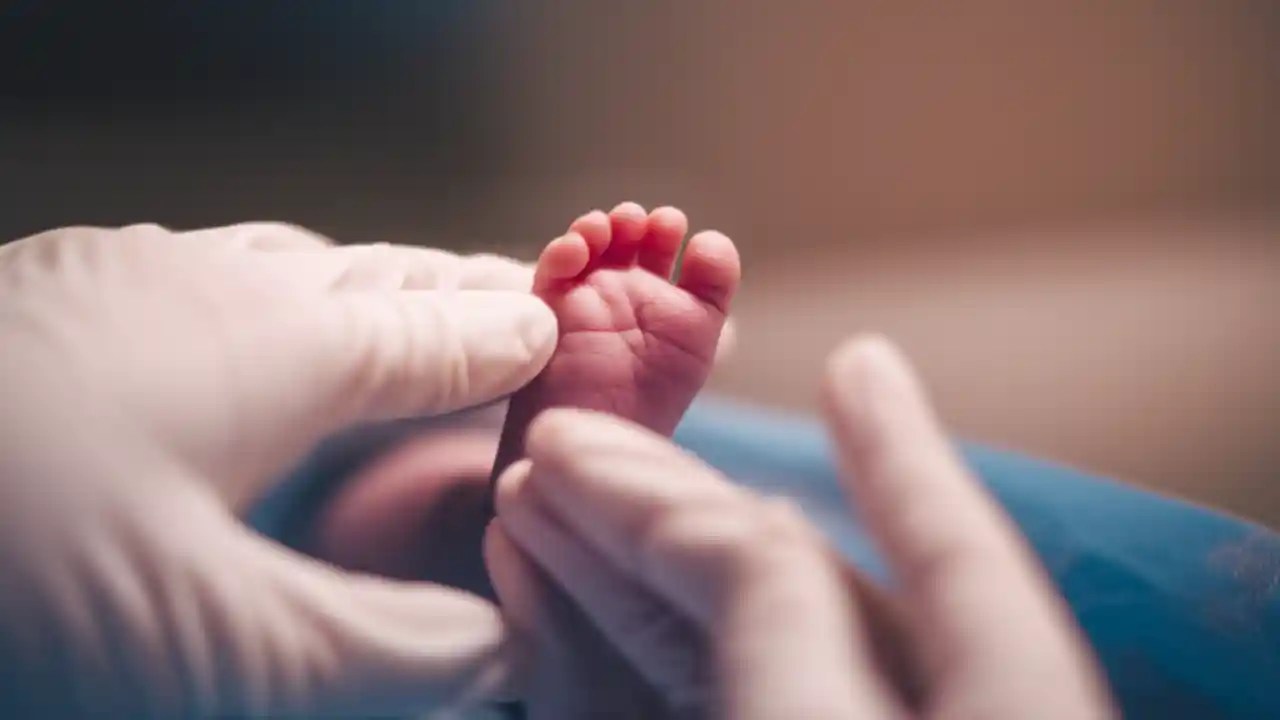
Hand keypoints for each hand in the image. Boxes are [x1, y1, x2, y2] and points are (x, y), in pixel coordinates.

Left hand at [0, 223, 557, 716]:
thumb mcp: (213, 645)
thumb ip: (383, 646)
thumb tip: (498, 650)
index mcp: (267, 342)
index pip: (435, 331)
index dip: (511, 335)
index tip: (562, 334)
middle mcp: (196, 278)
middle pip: (371, 276)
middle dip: (452, 293)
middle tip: (511, 303)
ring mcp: (109, 272)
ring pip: (281, 264)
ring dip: (360, 292)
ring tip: (402, 315)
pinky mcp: (42, 294)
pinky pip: (198, 269)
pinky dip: (267, 297)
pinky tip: (245, 336)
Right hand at [488, 337, 1115, 718]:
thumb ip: (783, 605)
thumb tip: (726, 528)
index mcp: (997, 701)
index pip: (951, 550)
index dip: (899, 452)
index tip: (859, 367)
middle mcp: (904, 718)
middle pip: (782, 593)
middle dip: (662, 506)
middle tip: (565, 440)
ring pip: (696, 652)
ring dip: (600, 570)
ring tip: (523, 497)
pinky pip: (645, 707)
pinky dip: (578, 654)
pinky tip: (529, 589)